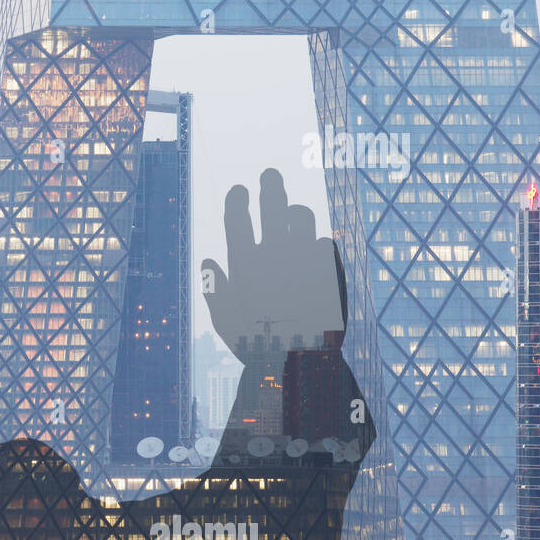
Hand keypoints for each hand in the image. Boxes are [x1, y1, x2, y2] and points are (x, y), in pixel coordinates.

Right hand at [201, 168, 343, 355]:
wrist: (303, 364)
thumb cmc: (256, 346)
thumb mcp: (224, 323)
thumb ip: (214, 289)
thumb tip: (209, 262)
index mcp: (245, 263)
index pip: (238, 217)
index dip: (237, 199)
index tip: (239, 190)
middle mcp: (275, 253)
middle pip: (273, 205)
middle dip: (270, 186)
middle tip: (270, 175)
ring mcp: (305, 257)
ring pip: (303, 217)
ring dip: (296, 212)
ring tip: (293, 213)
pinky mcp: (330, 268)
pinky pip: (324, 243)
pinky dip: (316, 244)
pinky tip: (312, 250)